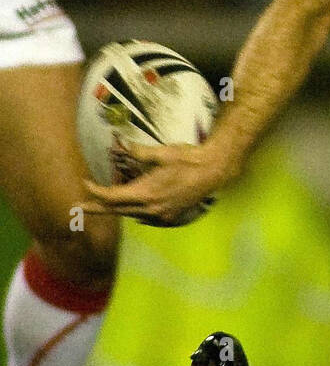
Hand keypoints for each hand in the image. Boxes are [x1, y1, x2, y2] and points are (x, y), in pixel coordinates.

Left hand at [82, 138, 231, 225]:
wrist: (213, 171)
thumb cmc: (188, 159)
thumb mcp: (161, 153)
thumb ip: (138, 152)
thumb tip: (122, 146)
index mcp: (146, 192)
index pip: (112, 196)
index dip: (96, 192)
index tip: (85, 184)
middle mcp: (151, 208)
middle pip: (117, 210)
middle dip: (98, 207)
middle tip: (80, 208)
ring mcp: (162, 215)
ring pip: (131, 216)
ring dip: (117, 211)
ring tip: (104, 207)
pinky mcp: (171, 216)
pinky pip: (146, 219)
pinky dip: (136, 215)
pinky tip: (133, 212)